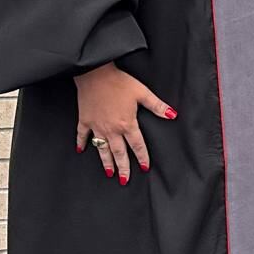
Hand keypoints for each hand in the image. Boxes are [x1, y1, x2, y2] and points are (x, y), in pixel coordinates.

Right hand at [73, 63, 175, 184]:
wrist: (95, 73)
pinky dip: (81, 143)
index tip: (144, 167)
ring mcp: (97, 126)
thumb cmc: (118, 81)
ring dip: (106, 162)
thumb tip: (172, 115)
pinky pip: (82, 135)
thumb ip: (157, 106)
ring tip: (109, 173)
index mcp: (127, 123)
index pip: (137, 145)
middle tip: (124, 180)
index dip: (142, 157)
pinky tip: (81, 150)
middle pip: (119, 153)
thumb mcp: (142, 92)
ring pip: (102, 149)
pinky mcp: (85, 120)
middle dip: (123, 168)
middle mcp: (112, 129)